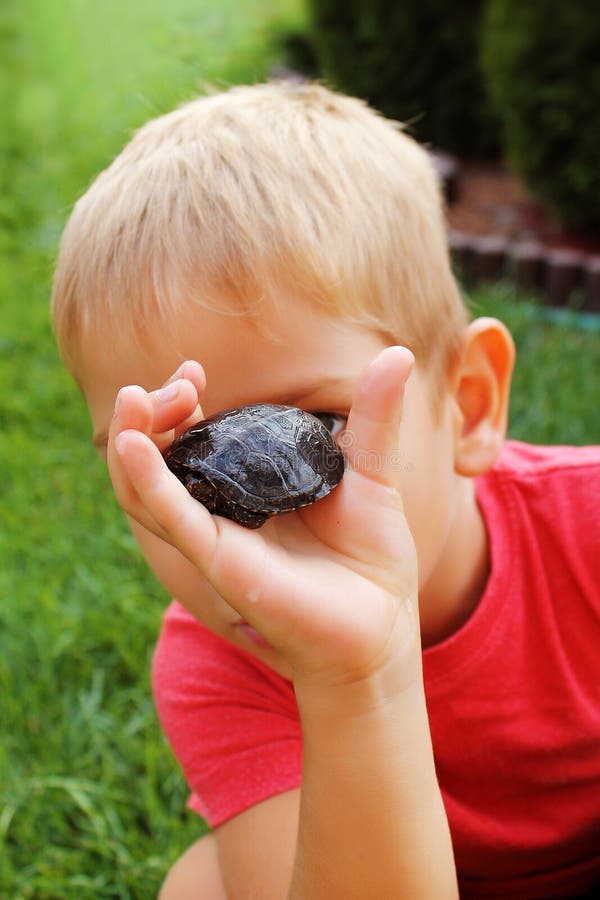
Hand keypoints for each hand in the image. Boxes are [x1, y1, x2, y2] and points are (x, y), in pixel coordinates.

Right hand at [107, 349, 419, 692]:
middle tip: (176, 384)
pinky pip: (172, 520)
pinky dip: (148, 483)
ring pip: (144, 491)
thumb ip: (375, 416)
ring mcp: (215, 538)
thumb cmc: (371, 557)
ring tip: (136, 397)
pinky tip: (134, 445)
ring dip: (132, 441)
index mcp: (246, 489)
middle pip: (157, 458)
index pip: (192, 438)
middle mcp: (221, 512)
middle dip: (153, 413)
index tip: (192, 370)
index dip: (180, 401)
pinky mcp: (220, 562)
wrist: (383, 624)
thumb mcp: (372, 472)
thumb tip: (397, 354)